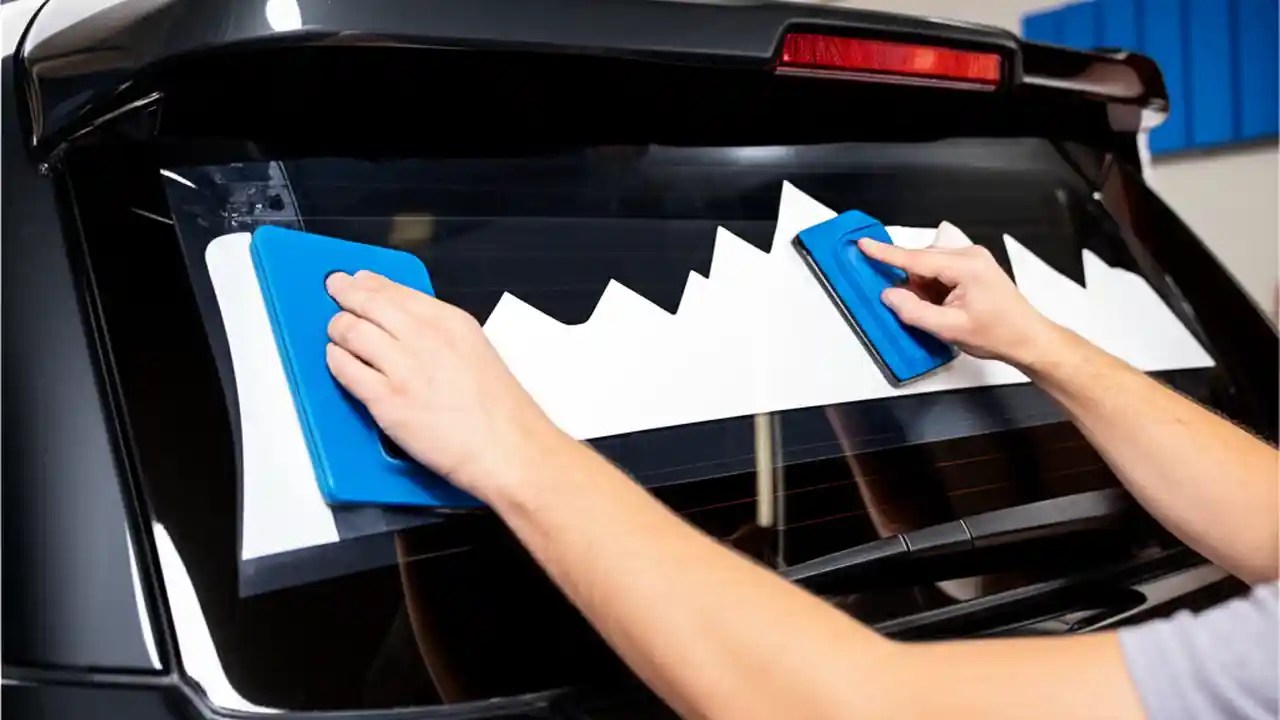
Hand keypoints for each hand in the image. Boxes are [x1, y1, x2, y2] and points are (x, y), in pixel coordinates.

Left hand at [324, 270, 565, 500]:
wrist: (507, 448)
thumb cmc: (499, 411)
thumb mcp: (476, 350)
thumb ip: (441, 333)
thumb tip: (407, 323)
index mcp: (450, 321)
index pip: (396, 290)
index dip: (368, 282)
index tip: (356, 279)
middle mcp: (425, 336)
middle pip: (369, 303)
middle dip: (345, 294)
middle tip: (334, 290)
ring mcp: (403, 367)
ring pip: (351, 331)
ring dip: (337, 328)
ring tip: (336, 331)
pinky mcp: (386, 399)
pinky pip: (345, 369)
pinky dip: (336, 360)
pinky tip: (337, 359)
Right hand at [857, 238, 1062, 365]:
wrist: (1028, 338)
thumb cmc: (998, 334)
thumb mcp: (950, 328)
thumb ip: (915, 311)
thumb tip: (889, 296)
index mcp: (966, 266)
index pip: (916, 258)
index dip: (887, 253)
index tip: (864, 244)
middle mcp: (970, 255)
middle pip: (922, 262)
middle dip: (911, 284)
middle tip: (915, 311)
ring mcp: (973, 259)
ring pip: (930, 268)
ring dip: (924, 289)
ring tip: (940, 313)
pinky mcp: (973, 267)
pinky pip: (940, 272)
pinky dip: (934, 289)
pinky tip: (944, 307)